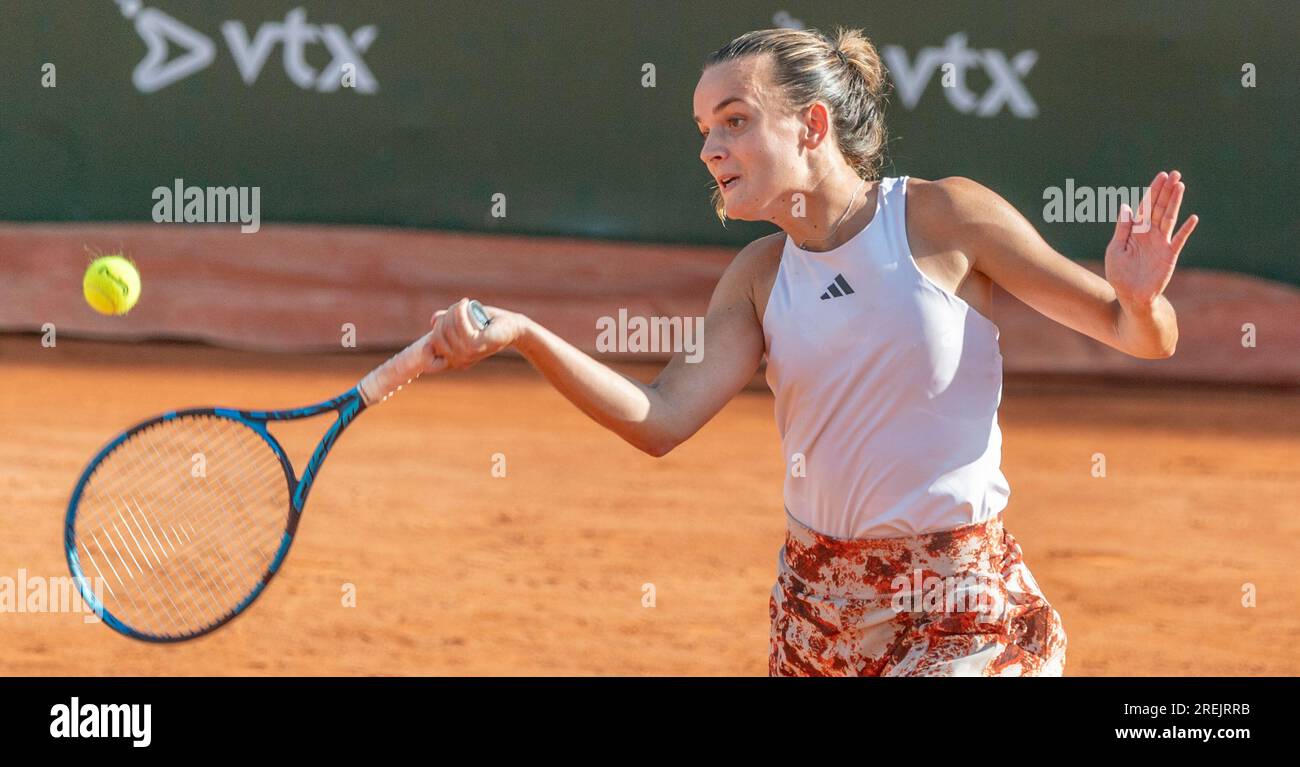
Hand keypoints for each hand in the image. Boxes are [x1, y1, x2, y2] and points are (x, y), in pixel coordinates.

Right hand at [427, 298, 526, 371]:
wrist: (511, 327)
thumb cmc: (486, 324)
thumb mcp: (462, 322)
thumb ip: (447, 321)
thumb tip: (434, 320)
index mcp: (453, 360)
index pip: (430, 364)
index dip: (425, 351)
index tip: (436, 327)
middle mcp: (459, 361)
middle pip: (436, 337)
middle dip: (444, 318)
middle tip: (457, 308)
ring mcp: (468, 355)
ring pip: (447, 329)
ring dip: (453, 311)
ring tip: (464, 304)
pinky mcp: (477, 345)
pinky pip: (460, 325)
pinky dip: (460, 310)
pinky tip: (465, 303)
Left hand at [1105, 170, 1198, 308]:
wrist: (1130, 296)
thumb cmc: (1120, 274)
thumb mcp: (1115, 250)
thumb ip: (1122, 229)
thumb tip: (1125, 206)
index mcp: (1135, 231)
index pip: (1146, 206)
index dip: (1153, 191)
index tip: (1160, 176)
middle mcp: (1150, 234)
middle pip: (1160, 208)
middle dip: (1166, 191)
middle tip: (1175, 173)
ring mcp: (1161, 243)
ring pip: (1169, 218)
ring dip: (1175, 202)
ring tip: (1180, 185)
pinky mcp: (1169, 255)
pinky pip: (1179, 240)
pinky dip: (1186, 229)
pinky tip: (1193, 218)